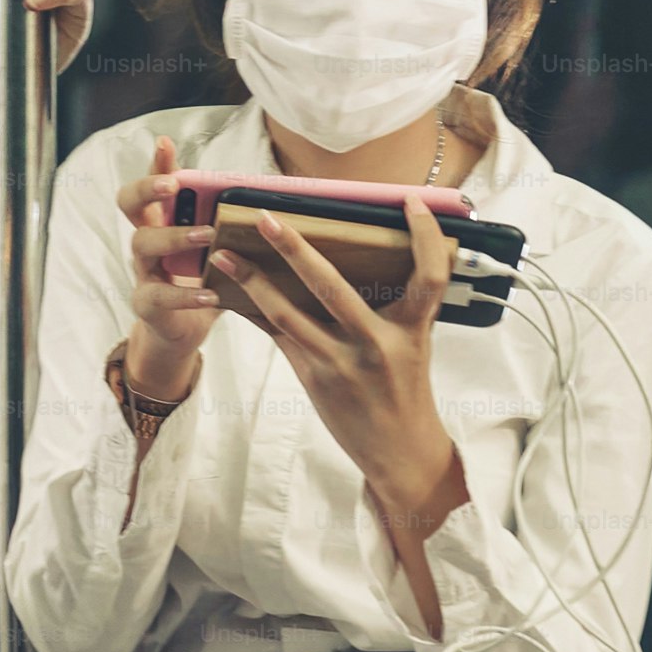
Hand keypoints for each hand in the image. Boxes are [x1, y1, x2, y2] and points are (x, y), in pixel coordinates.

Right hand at [118, 136, 221, 397]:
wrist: (181, 331)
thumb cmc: (204, 280)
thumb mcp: (221, 250)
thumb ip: (238, 227)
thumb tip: (288, 202)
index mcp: (165, 220)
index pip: (156, 182)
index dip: (157, 163)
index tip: (166, 143)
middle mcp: (147, 239)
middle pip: (130, 204)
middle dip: (147, 189)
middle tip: (173, 186)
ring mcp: (143, 271)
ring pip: (142, 244)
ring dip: (174, 236)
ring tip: (207, 235)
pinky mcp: (146, 303)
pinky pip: (157, 295)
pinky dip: (184, 294)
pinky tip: (210, 293)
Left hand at [206, 195, 467, 520]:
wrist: (398, 448)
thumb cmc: (405, 388)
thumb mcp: (414, 343)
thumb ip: (399, 306)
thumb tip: (375, 258)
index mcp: (411, 329)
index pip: (428, 275)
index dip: (426, 236)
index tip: (409, 203)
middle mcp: (376, 343)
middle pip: (332, 287)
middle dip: (296, 249)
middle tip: (266, 218)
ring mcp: (340, 362)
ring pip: (287, 313)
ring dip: (252, 281)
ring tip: (223, 254)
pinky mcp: (312, 376)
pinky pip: (277, 335)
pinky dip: (253, 311)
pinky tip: (227, 292)